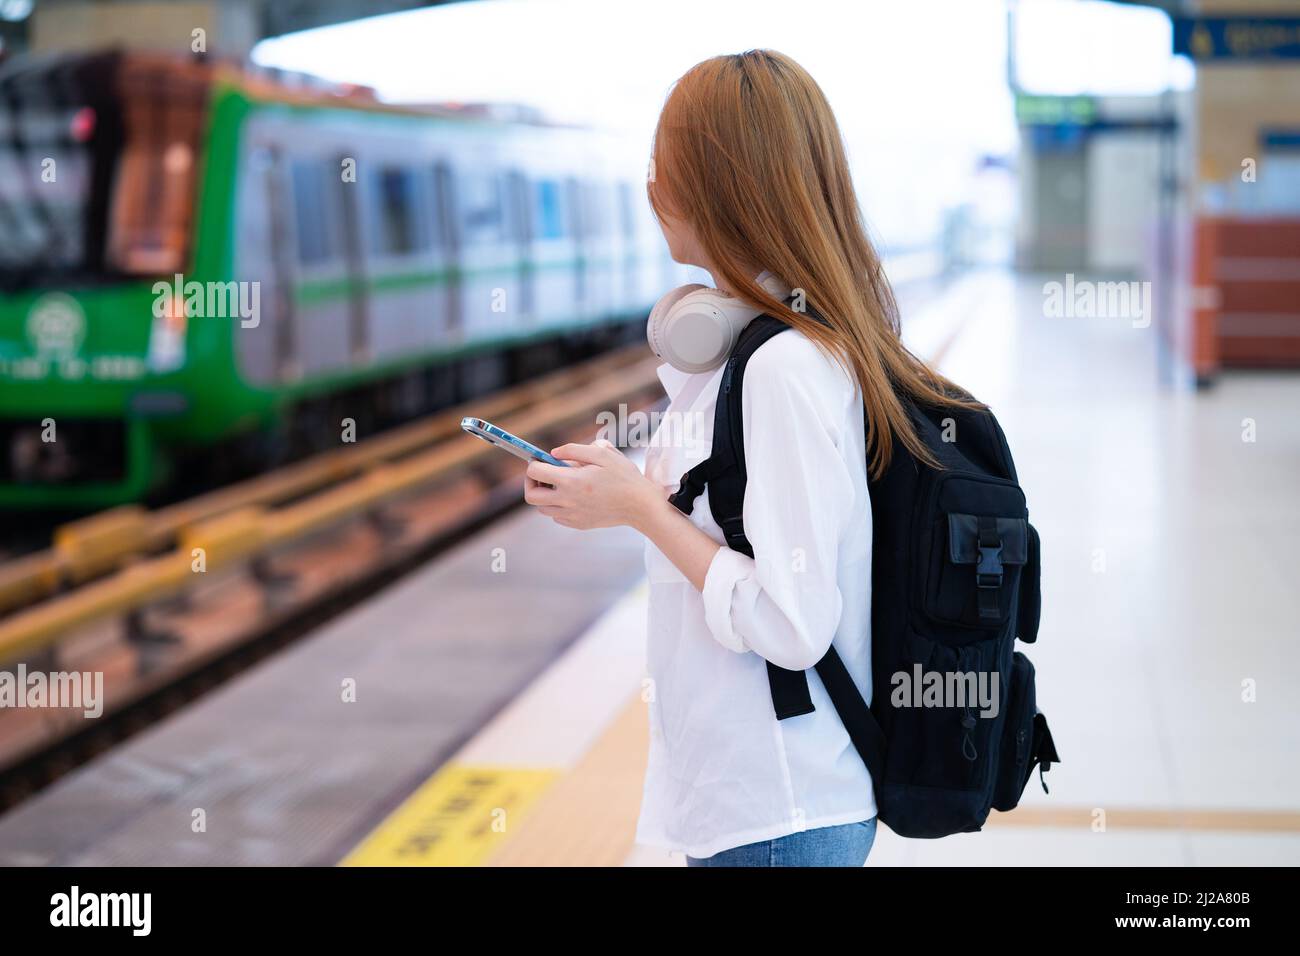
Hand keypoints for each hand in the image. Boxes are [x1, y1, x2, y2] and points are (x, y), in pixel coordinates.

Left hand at [524, 439, 664, 530]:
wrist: (640, 506)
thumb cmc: (624, 477)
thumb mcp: (602, 453)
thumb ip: (574, 449)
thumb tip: (554, 453)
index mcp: (571, 481)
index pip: (535, 472)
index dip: (533, 463)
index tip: (539, 459)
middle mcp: (567, 501)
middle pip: (531, 496)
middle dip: (531, 483)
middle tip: (542, 474)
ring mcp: (572, 515)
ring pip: (542, 508)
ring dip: (545, 495)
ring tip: (561, 484)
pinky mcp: (578, 524)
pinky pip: (557, 516)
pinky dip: (558, 506)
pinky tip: (573, 496)